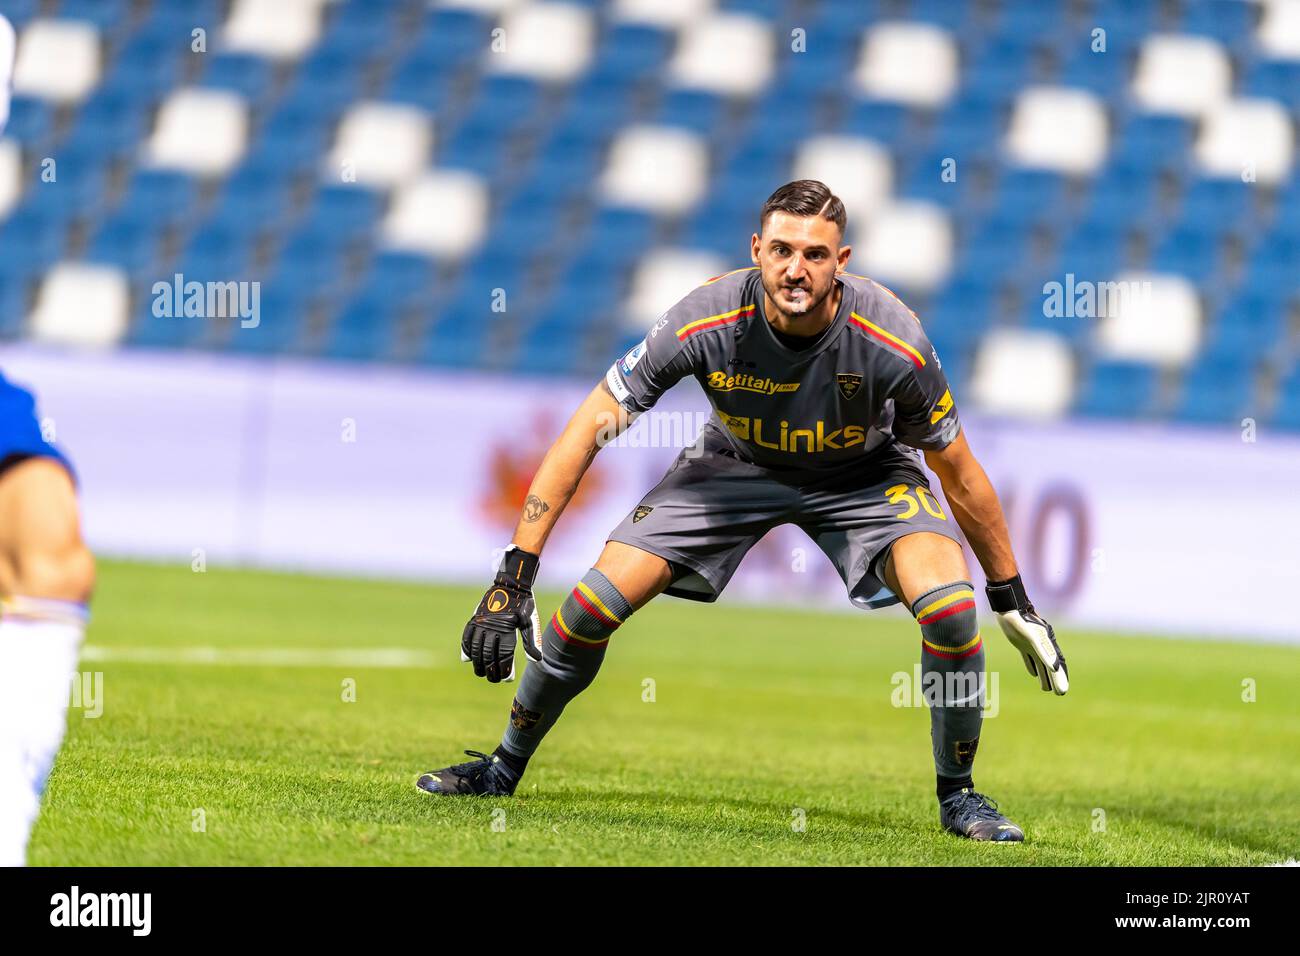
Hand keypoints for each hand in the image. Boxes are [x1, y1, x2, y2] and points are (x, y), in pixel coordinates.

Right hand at [461, 546, 542, 682]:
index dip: (504, 670)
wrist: (511, 584)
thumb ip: (532, 641)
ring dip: (477, 663)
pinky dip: (466, 648)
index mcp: (507, 629)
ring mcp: (481, 623)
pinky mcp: (475, 619)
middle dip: (490, 670)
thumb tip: (536, 660)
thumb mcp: (530, 622)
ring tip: (481, 673)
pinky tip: (467, 659)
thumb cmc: (524, 605)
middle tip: (494, 679)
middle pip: (488, 656)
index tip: (507, 679)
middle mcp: (491, 627)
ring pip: (476, 649)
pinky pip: (467, 637)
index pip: (503, 656)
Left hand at [985, 575, 1068, 694]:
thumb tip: (1054, 668)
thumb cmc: (1020, 621)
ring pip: (1041, 663)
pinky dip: (1032, 666)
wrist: (1008, 608)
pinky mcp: (1022, 643)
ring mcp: (1032, 644)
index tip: (1063, 690)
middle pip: (1051, 666)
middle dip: (1055, 680)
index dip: (1061, 678)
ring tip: (1046, 689)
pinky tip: (1033, 674)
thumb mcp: (1031, 637)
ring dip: (1044, 676)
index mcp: (1047, 644)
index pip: (1057, 664)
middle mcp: (1042, 645)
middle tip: (1060, 693)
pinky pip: (1029, 657)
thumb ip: (1043, 652)